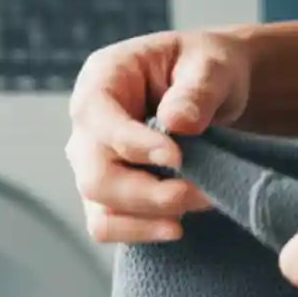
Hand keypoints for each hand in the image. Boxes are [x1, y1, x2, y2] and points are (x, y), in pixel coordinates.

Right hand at [65, 30, 253, 243]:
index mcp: (100, 81)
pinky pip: (110, 227)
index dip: (134, 145)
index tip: (177, 158)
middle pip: (95, 178)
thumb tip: (176, 123)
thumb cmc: (204, 68)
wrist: (210, 89)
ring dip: (149, 219)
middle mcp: (86, 128)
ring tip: (199, 204)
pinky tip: (177, 224)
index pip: (100, 122)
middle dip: (145, 194)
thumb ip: (196, 90)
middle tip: (197, 193)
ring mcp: (92, 165)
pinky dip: (142, 231)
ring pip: (100, 212)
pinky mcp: (107, 195)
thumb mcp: (211, 64)